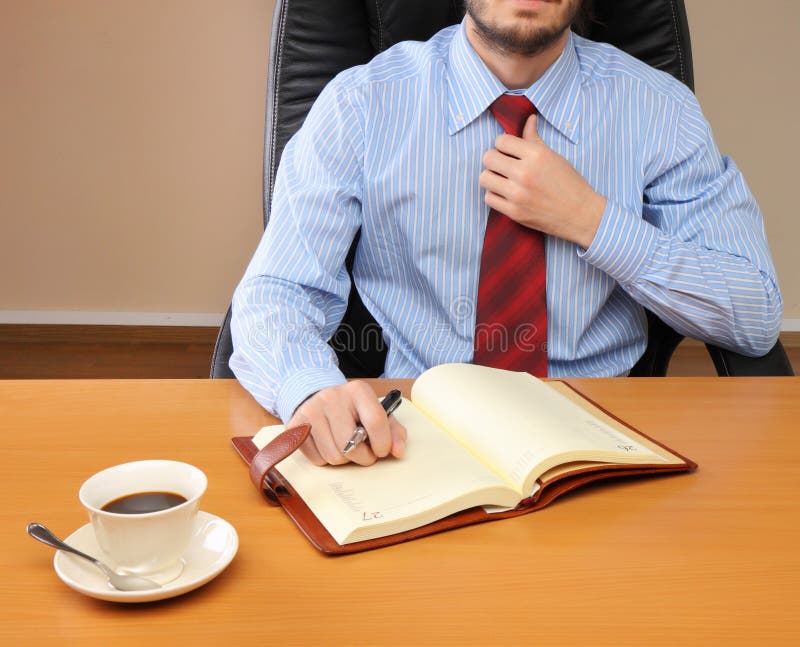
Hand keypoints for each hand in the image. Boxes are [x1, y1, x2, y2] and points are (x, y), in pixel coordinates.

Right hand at [286, 381, 406, 466]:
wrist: (318, 398)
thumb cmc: (353, 410)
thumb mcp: (376, 413)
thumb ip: (394, 431)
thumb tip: (398, 452)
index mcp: (358, 391)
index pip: (375, 421)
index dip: (382, 443)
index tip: (382, 451)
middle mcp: (331, 397)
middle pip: (352, 445)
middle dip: (363, 457)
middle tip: (364, 451)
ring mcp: (311, 410)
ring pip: (334, 456)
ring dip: (344, 459)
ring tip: (345, 446)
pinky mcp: (295, 425)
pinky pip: (317, 459)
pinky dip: (326, 459)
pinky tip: (329, 445)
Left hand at [479, 113, 606, 248]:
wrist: (580, 214)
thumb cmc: (569, 183)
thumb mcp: (554, 156)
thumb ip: (535, 139)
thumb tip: (529, 119)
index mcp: (536, 155)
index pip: (501, 141)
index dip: (503, 144)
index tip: (509, 151)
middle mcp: (525, 173)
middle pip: (488, 158)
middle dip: (494, 159)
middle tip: (503, 165)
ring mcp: (518, 194)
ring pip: (484, 178)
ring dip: (491, 177)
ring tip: (502, 179)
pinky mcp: (514, 212)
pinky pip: (489, 198)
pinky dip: (494, 195)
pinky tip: (504, 193)